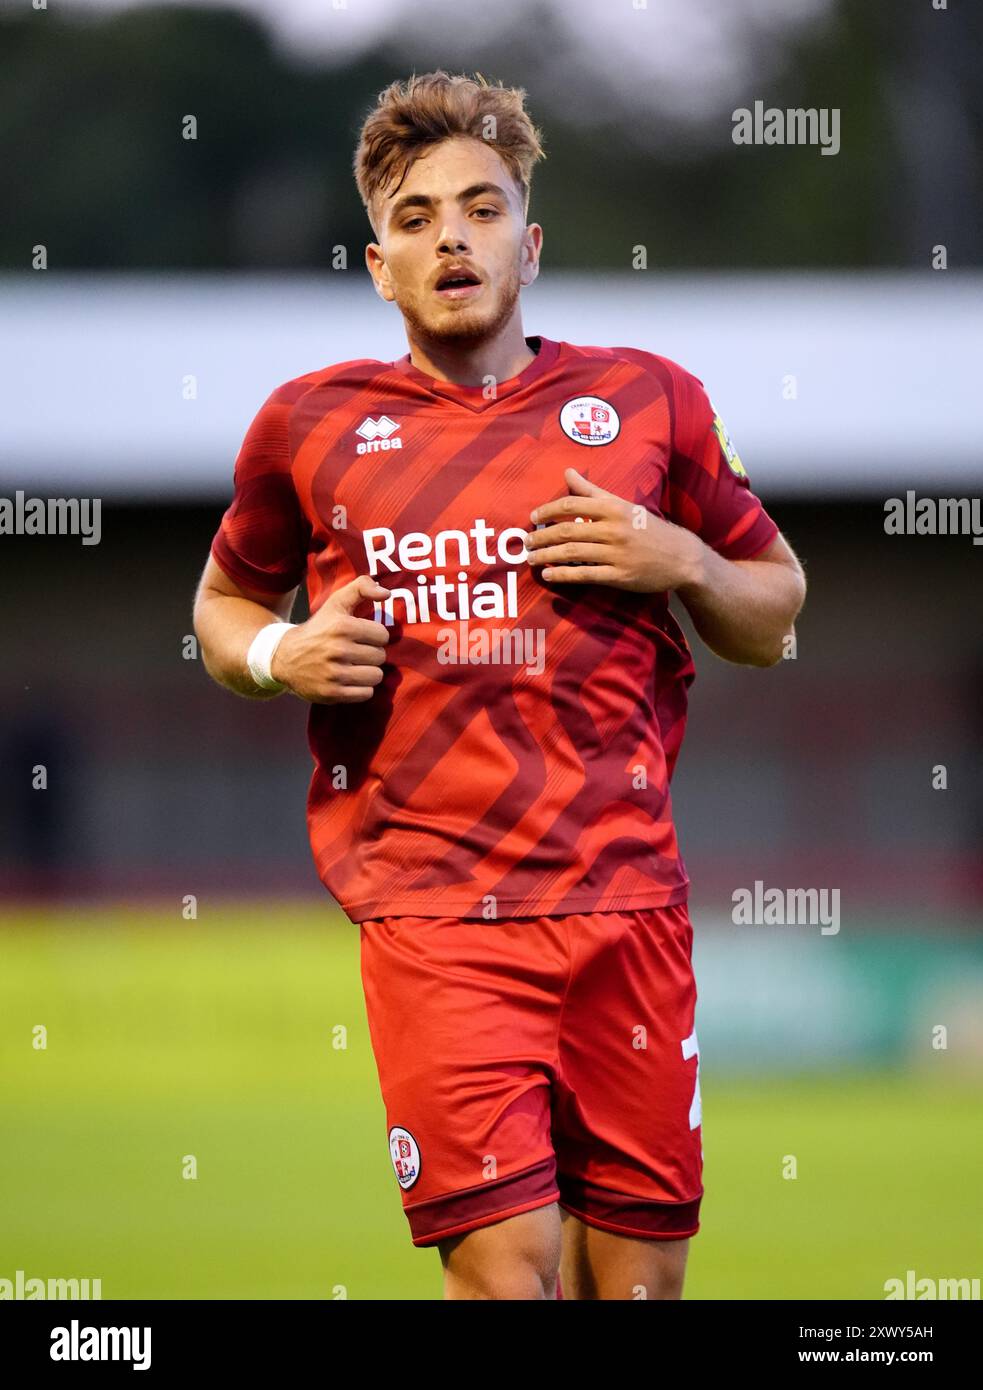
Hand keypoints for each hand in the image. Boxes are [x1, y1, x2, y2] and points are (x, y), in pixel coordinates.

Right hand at [271, 573, 390, 702]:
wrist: (285, 657)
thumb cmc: (318, 628)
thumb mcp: (336, 603)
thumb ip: (361, 588)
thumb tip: (387, 593)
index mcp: (343, 626)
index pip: (382, 635)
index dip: (375, 636)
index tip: (363, 637)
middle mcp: (339, 650)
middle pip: (380, 657)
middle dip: (371, 654)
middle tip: (358, 652)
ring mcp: (335, 674)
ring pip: (376, 676)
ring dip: (369, 672)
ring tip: (356, 666)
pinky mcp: (332, 693)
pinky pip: (366, 694)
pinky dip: (362, 689)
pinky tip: (351, 680)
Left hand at [525, 467, 704, 593]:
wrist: (681, 557)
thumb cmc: (648, 528)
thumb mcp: (623, 505)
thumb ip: (592, 491)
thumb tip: (567, 472)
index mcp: (613, 508)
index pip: (571, 504)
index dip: (548, 511)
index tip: (533, 518)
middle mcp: (613, 528)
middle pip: (567, 530)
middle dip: (541, 536)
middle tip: (525, 542)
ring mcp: (616, 553)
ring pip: (571, 553)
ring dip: (546, 555)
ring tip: (531, 559)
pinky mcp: (619, 576)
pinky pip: (584, 574)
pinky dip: (563, 575)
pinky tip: (549, 575)